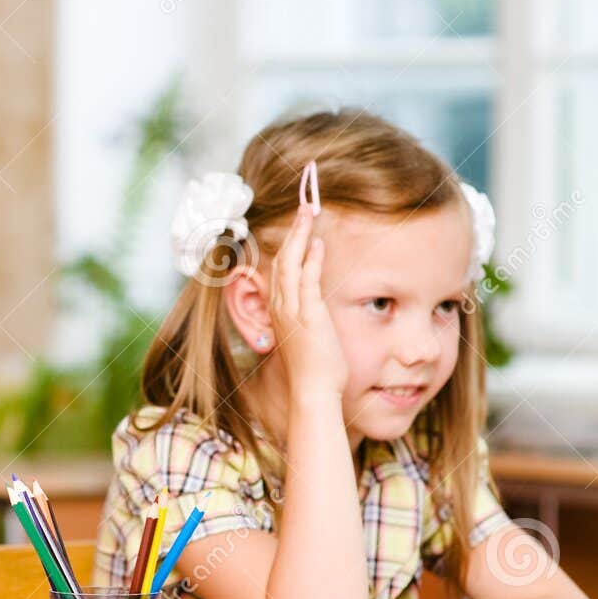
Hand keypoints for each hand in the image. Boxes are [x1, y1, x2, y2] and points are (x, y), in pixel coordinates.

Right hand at [269, 197, 347, 398]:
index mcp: (279, 311)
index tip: (299, 227)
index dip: (288, 246)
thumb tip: (315, 305)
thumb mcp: (306, 337)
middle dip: (292, 232)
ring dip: (299, 236)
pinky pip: (307, 280)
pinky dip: (311, 259)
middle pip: (282, 260)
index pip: (280, 270)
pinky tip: (318, 243)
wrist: (312, 391)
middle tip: (304, 208)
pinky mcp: (308, 316)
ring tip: (308, 213)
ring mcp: (292, 311)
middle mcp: (280, 308)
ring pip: (290, 264)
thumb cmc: (314, 369)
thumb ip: (306, 317)